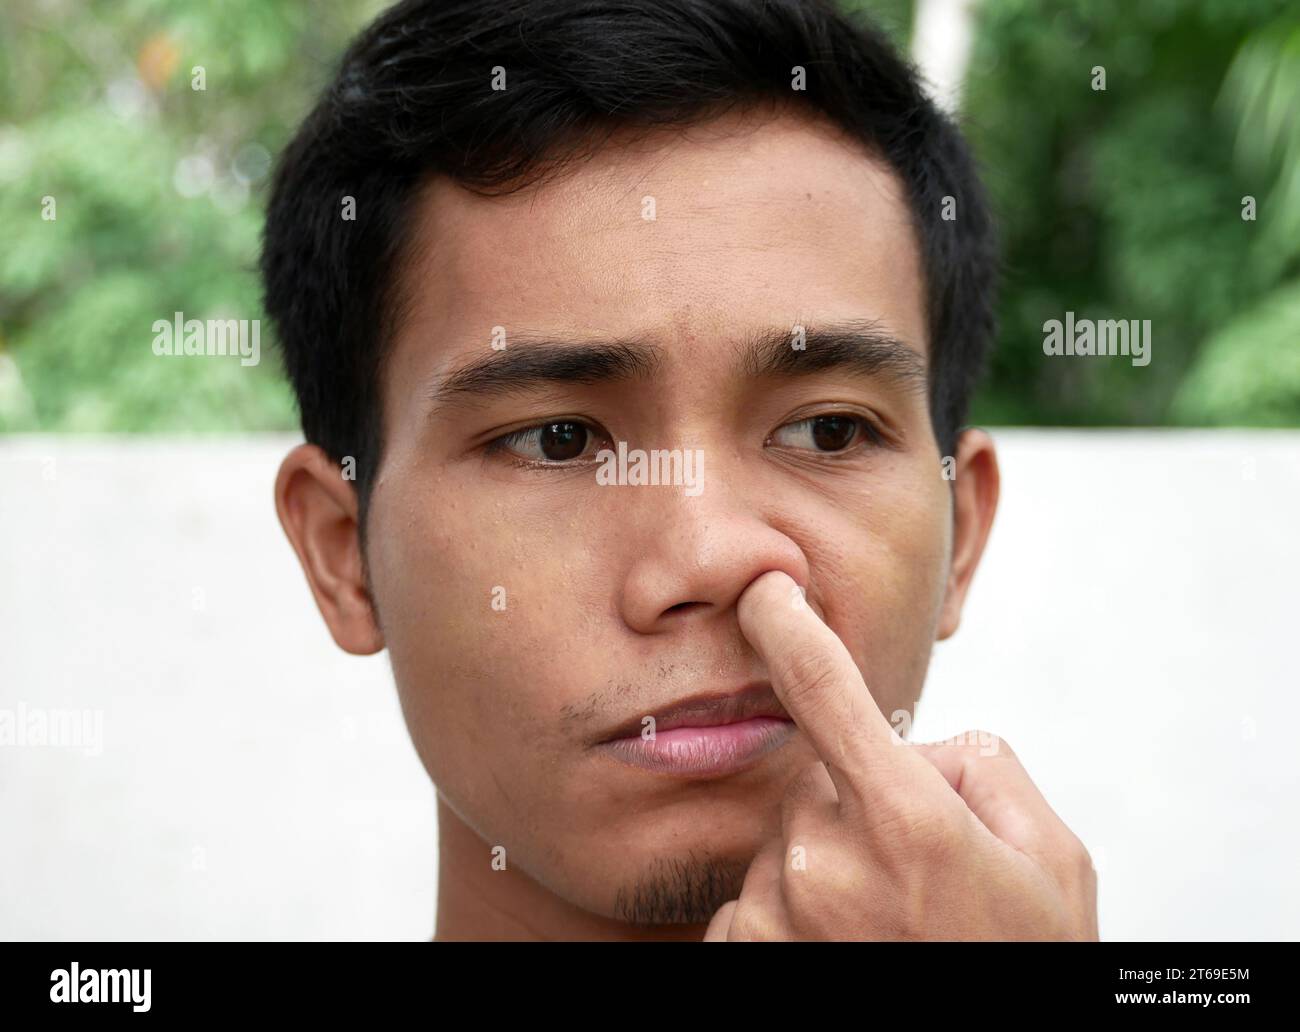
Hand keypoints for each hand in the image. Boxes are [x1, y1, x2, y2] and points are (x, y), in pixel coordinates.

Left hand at [704, 571, 1098, 940]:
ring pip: (787, 842)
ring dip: (825, 862)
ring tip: (886, 924)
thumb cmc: (1025, 958)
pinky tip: (844, 945)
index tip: (764, 591)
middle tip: (915, 869)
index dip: (789, 629)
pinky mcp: (746, 952)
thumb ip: (980, 767)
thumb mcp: (1047, 853)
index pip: (826, 692)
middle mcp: (828, 863)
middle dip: (856, 802)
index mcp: (906, 820)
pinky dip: (790, 909)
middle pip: (814, 781)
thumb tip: (916, 747)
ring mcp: (780, 915)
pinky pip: (755, 897)